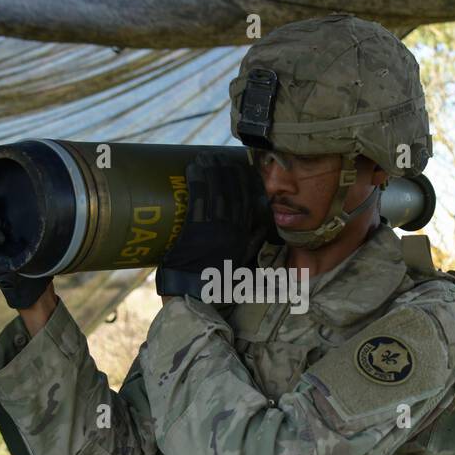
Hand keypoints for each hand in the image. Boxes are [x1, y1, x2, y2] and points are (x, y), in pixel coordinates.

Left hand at [156, 152, 266, 299]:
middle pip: (230, 193)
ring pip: (214, 193)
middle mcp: (230, 231)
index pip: (246, 203)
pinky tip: (193, 169)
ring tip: (203, 156)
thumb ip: (252, 245)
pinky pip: (196, 201)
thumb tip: (261, 227)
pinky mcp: (193, 232)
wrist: (195, 298)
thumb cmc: (215, 283)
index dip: (243, 182)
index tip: (239, 166)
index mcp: (241, 237)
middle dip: (224, 171)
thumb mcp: (241, 264)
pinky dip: (196, 183)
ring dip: (209, 171)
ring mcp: (212, 230)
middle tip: (217, 156)